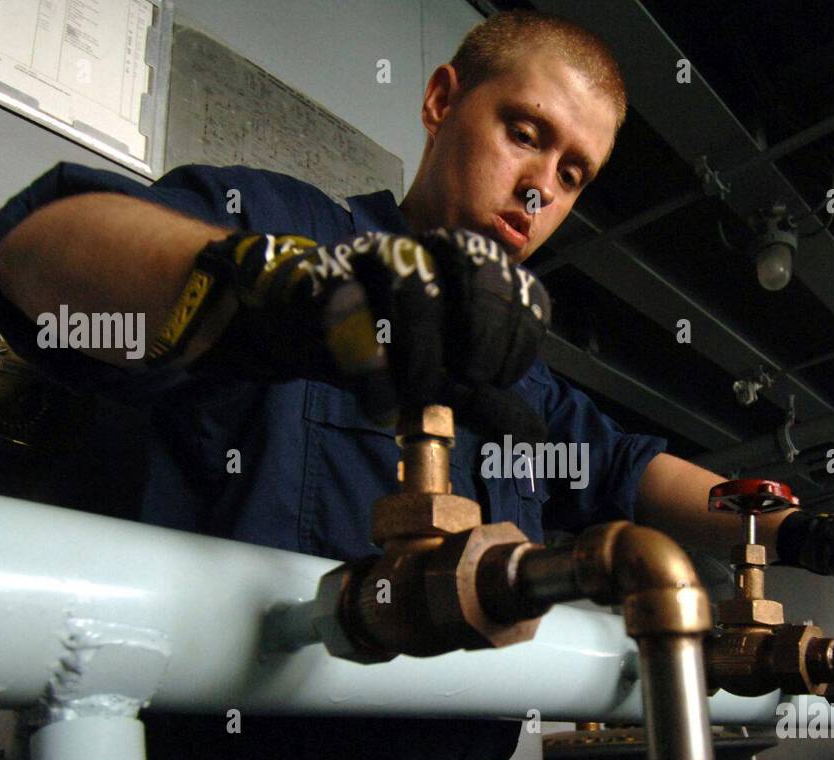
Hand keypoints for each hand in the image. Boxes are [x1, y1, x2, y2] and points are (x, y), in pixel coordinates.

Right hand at [190, 228, 549, 441]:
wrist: (298, 331)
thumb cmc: (381, 350)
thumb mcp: (439, 379)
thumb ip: (483, 400)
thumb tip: (535, 434)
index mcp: (468, 270)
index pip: (518, 286)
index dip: (517, 337)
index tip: (496, 381)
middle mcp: (430, 250)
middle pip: (478, 270)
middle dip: (481, 336)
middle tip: (469, 384)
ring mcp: (378, 255)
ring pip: (417, 292)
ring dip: (424, 357)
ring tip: (419, 400)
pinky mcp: (329, 273)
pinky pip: (355, 314)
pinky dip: (371, 369)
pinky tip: (381, 408)